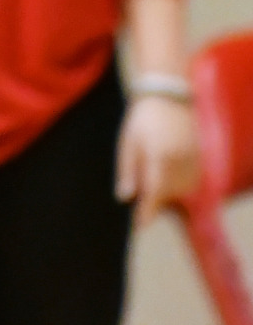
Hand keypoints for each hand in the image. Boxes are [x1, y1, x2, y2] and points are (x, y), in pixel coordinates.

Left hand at [118, 94, 200, 227]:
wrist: (169, 98)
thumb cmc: (142, 120)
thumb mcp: (127, 142)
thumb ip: (127, 170)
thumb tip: (125, 197)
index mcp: (159, 157)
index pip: (154, 192)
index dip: (147, 211)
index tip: (139, 225)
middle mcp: (180, 162)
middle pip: (168, 195)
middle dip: (155, 202)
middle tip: (140, 199)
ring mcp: (193, 162)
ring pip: (182, 192)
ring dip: (167, 194)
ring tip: (153, 178)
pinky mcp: (200, 161)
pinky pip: (190, 183)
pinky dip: (178, 186)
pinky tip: (166, 174)